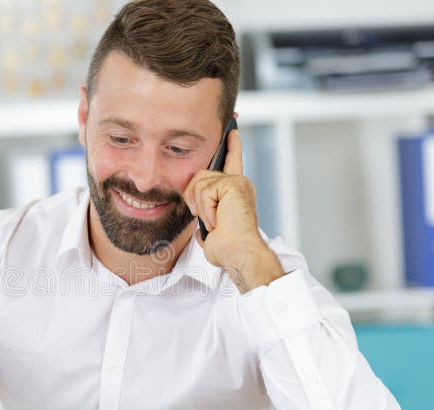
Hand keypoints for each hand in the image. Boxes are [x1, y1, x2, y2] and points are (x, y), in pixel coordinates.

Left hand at [183, 125, 283, 292]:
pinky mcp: (234, 184)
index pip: (232, 163)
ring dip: (201, 207)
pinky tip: (218, 220)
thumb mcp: (211, 228)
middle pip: (200, 176)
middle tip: (207, 220)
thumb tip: (198, 220)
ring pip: (199, 183)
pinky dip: (206, 209)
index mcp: (236, 192)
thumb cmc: (228, 248)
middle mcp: (239, 183)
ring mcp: (237, 182)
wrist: (239, 255)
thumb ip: (205, 214)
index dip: (233, 147)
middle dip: (194, 198)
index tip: (233, 131)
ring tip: (215, 222)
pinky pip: (205, 191)